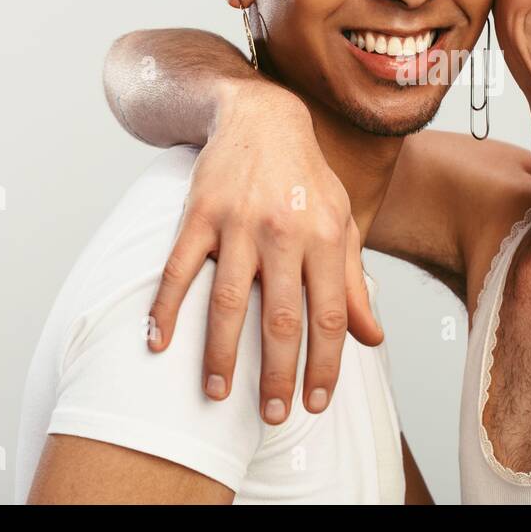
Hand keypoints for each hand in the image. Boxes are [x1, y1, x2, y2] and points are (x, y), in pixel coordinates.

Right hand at [146, 82, 381, 423]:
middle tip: (273, 415)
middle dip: (277, 373)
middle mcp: (285, 232)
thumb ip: (354, 282)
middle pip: (281, 318)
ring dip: (221, 354)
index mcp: (325, 237)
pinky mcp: (200, 213)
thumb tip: (373, 337)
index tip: (315, 403)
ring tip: (218, 394)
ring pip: (228, 302)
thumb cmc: (308, 178)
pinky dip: (166, 308)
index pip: (330, 314)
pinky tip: (157, 342)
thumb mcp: (344, 222)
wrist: (263, 116)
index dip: (325, 363)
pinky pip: (179, 269)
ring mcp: (239, 223)